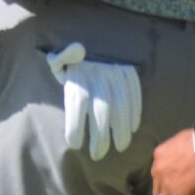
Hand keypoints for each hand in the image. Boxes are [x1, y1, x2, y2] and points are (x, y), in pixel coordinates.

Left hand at [45, 42, 141, 160]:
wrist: (98, 40)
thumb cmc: (74, 60)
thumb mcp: (59, 58)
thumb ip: (60, 60)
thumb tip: (77, 49)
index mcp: (78, 78)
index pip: (77, 105)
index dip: (76, 127)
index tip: (75, 144)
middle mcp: (99, 79)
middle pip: (101, 112)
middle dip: (100, 137)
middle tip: (97, 155)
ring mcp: (116, 77)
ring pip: (121, 107)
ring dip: (121, 130)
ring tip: (119, 146)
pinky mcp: (129, 75)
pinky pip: (135, 97)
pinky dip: (134, 113)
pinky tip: (132, 128)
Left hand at [151, 129, 194, 194]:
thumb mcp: (183, 140)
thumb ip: (181, 150)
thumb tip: (189, 154)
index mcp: (160, 156)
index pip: (160, 173)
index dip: (168, 180)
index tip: (182, 182)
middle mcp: (159, 172)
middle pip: (160, 189)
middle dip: (169, 194)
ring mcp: (168, 187)